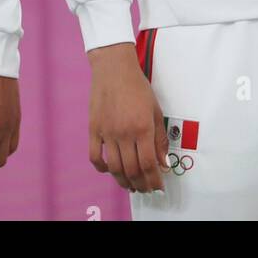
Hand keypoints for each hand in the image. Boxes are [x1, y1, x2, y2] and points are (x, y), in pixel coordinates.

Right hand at [88, 43, 167, 193]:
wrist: (114, 68)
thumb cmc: (138, 87)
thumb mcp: (155, 111)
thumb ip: (160, 139)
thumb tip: (163, 164)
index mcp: (142, 128)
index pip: (148, 164)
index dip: (154, 180)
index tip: (158, 186)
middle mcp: (124, 133)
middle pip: (132, 170)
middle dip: (141, 185)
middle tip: (145, 189)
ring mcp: (107, 132)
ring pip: (114, 168)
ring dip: (124, 181)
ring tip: (131, 184)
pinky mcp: (94, 128)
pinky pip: (95, 156)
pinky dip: (101, 168)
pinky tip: (109, 169)